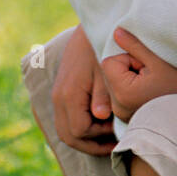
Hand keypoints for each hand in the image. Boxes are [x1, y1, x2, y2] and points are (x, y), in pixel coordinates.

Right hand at [51, 26, 117, 155]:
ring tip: (108, 136)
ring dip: (85, 139)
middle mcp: (58, 98)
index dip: (100, 136)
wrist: (87, 30)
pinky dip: (80, 128)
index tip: (119, 130)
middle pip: (68, 136)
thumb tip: (101, 116)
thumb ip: (104, 95)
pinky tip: (100, 123)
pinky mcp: (61, 94)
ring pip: (65, 131)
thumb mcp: (106, 70)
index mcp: (69, 94)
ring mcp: (57, 96)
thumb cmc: (100, 48)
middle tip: (114, 145)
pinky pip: (66, 120)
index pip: (80, 131)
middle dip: (91, 145)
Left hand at [100, 27, 176, 121]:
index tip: (148, 67)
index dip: (129, 59)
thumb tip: (116, 33)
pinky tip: (151, 93)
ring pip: (116, 84)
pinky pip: (121, 95)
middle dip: (129, 69)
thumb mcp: (158, 60)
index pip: (109, 63)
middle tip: (153, 76)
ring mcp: (122, 114)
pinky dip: (133, 90)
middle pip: (111, 74)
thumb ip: (135, 45)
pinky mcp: (127, 117)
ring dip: (131, 79)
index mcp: (122, 93)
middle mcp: (118, 107)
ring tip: (154, 85)